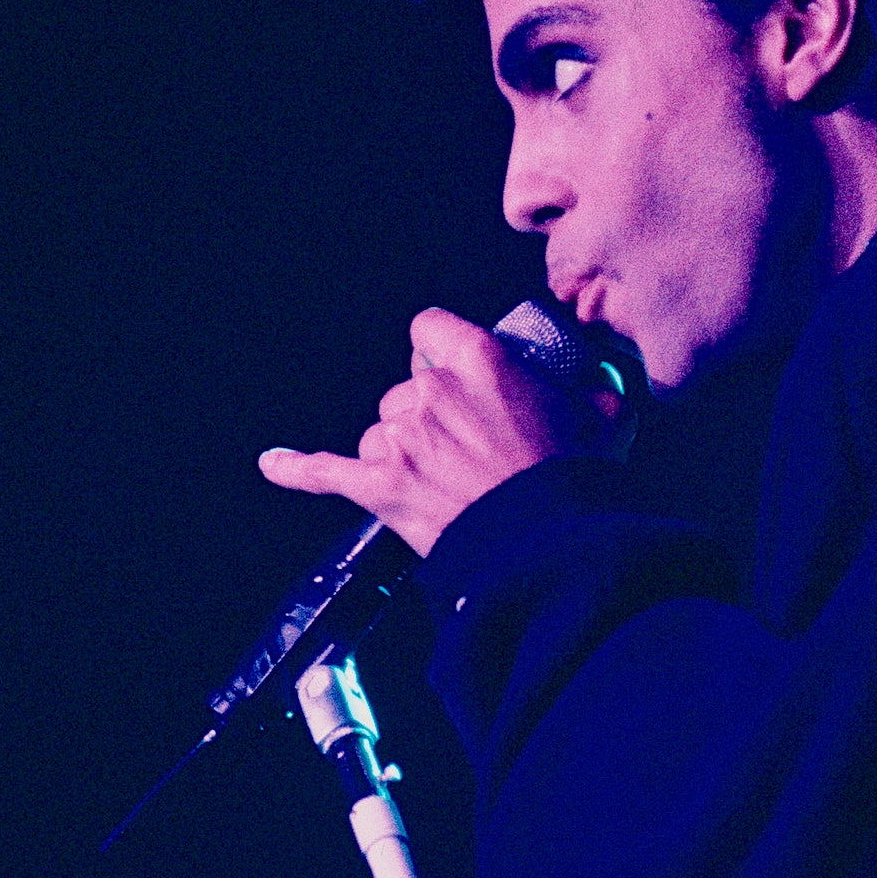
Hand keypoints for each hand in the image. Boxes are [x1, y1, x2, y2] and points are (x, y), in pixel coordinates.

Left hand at [257, 307, 622, 557]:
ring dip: (401, 448)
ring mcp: (397, 441)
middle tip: (467, 445)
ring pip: (381, 430)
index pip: (430, 329)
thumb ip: (591, 392)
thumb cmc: (571, 481)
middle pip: (406, 386)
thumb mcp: (598, 419)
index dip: (443, 351)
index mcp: (476, 363)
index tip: (460, 373)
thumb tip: (604, 390)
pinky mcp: (378, 487)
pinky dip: (296, 468)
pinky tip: (272, 462)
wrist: (545, 548)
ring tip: (442, 480)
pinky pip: (324, 471)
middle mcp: (428, 393)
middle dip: (430, 411)